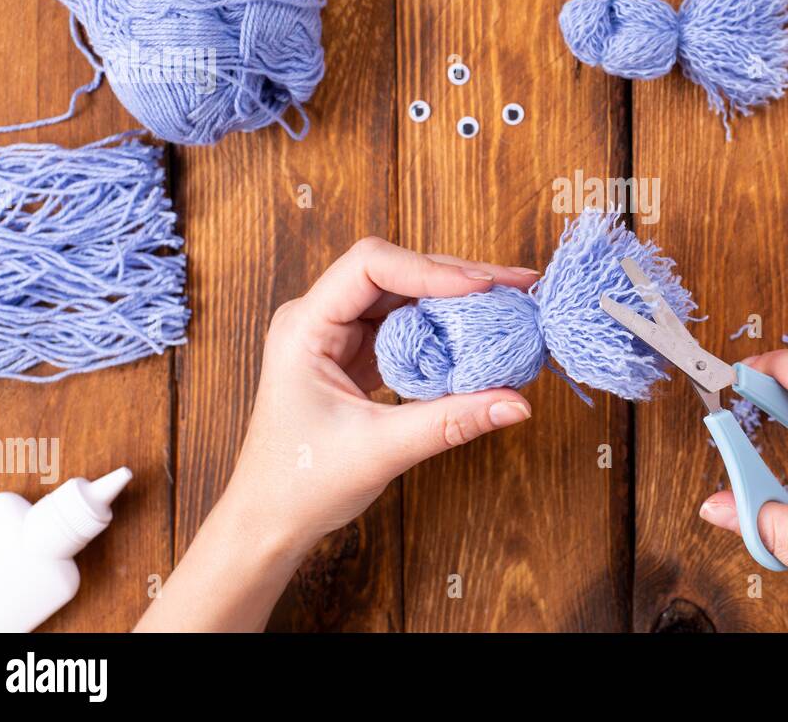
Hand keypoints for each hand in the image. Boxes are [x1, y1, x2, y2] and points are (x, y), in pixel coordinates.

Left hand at [136, 238, 536, 630]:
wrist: (270, 520)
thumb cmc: (301, 484)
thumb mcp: (382, 449)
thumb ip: (452, 421)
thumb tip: (518, 402)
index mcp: (304, 326)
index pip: (370, 266)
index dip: (430, 270)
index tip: (483, 287)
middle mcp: (319, 318)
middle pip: (396, 273)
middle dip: (458, 278)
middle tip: (517, 287)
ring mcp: (338, 334)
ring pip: (406, 296)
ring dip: (456, 302)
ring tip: (507, 307)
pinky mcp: (357, 354)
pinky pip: (407, 326)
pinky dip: (445, 329)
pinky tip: (479, 337)